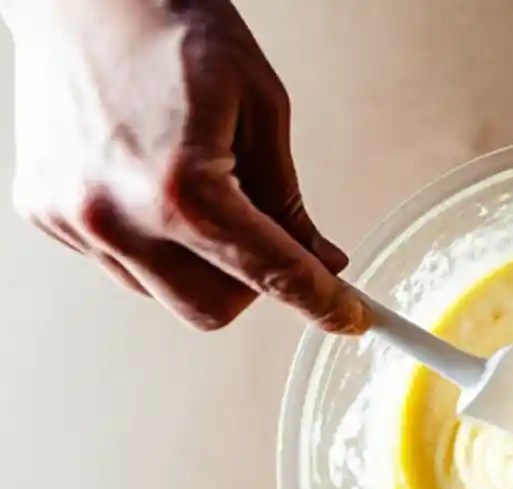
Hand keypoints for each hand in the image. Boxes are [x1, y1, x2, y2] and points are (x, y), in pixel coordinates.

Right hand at [3, 0, 366, 331]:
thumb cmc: (170, 28)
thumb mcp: (261, 107)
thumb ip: (288, 198)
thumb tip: (320, 259)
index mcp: (181, 190)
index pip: (271, 275)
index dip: (321, 302)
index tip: (348, 318)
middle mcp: (116, 216)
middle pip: (212, 310)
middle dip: (253, 285)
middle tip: (267, 234)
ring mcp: (72, 220)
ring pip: (165, 293)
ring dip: (201, 265)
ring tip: (201, 189)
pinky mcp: (45, 213)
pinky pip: (121, 263)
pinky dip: (153, 243)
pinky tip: (153, 184)